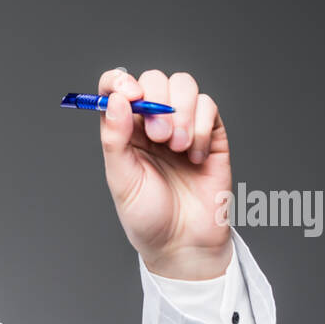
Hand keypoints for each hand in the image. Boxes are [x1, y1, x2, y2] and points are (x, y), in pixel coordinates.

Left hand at [98, 68, 233, 278]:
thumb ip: (115, 139)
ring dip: (182, 113)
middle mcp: (151, 123)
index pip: (117, 88)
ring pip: (184, 86)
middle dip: (158, 102)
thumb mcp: (121, 181)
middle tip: (159, 137)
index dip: (121, 81)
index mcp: (124, 131)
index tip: (131, 94)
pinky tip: (195, 157)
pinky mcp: (210, 134)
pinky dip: (202, 128)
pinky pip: (209, 107)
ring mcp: (182, 126)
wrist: (184, 243)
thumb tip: (116, 99)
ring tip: (179, 148)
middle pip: (155, 80)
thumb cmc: (148, 218)